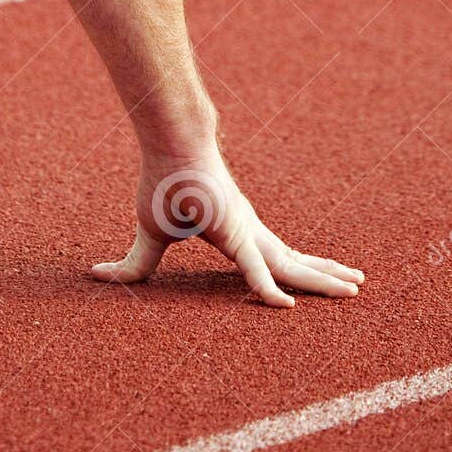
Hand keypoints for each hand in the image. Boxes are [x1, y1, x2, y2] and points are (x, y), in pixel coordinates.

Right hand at [91, 147, 363, 307]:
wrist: (171, 143)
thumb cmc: (162, 183)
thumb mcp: (149, 236)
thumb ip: (134, 266)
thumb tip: (94, 277)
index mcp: (236, 232)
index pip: (269, 260)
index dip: (286, 275)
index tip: (302, 289)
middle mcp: (251, 231)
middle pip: (294, 261)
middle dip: (324, 275)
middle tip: (354, 285)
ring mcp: (247, 231)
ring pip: (292, 266)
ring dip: (324, 279)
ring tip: (358, 287)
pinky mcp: (235, 232)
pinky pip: (254, 269)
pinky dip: (268, 290)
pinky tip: (285, 308)